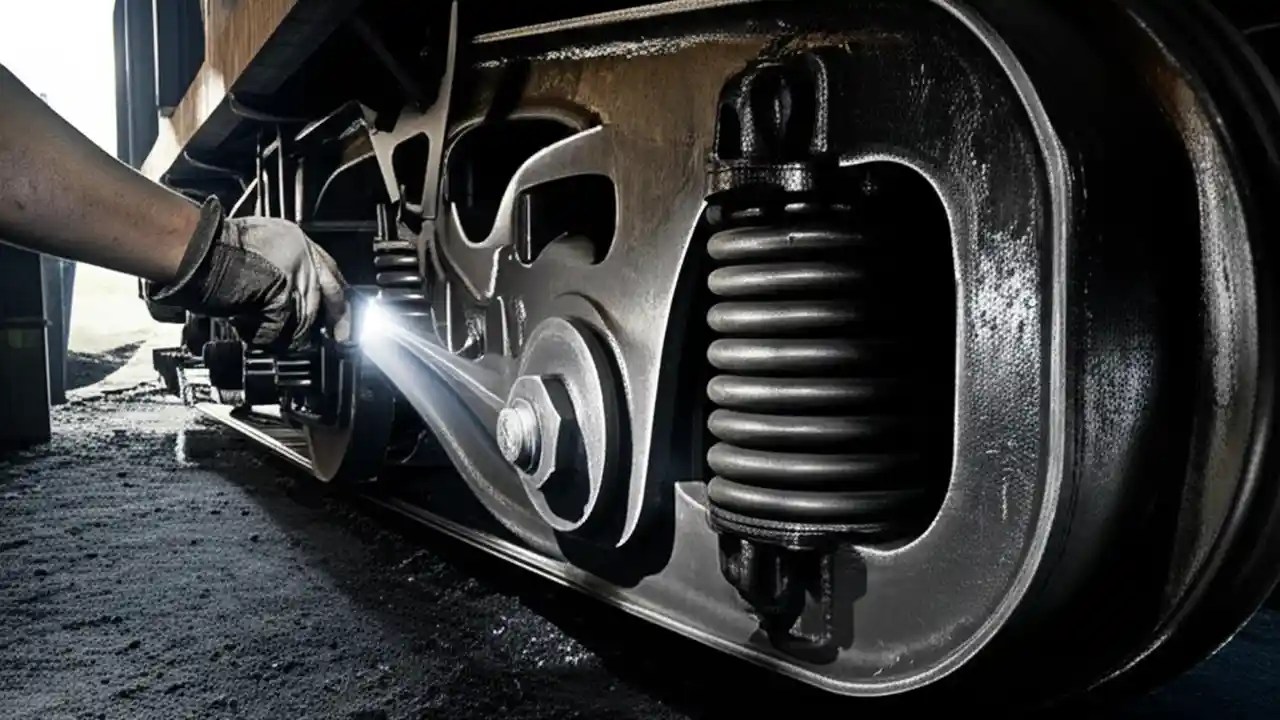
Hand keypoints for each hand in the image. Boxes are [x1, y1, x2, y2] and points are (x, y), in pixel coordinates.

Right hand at [148, 198, 350, 350]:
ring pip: (310, 314)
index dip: (337, 292)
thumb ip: (280, 260)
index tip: (342, 307)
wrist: (198, 249)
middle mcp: (303, 256)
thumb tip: (286, 284)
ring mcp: (294, 277)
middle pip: (331, 293)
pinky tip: (268, 338)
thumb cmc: (215, 246)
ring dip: (301, 331)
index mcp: (297, 239)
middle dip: (338, 317)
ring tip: (292, 340)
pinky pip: (287, 326)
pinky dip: (278, 337)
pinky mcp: (283, 298)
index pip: (330, 269)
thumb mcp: (259, 242)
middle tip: (342, 335)